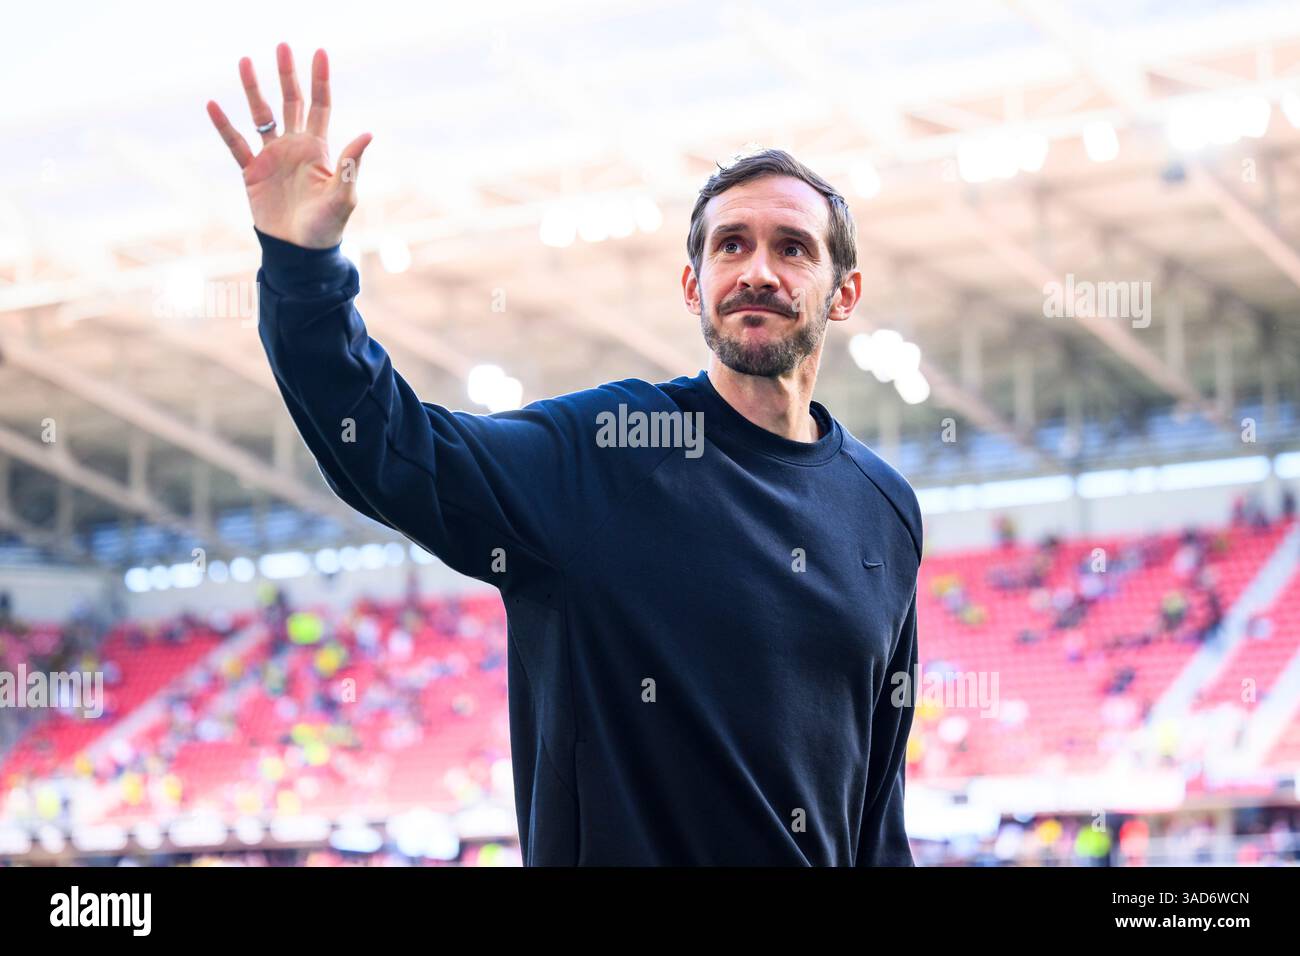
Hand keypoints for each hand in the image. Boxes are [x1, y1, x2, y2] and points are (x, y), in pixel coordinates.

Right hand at [206, 43, 371, 248]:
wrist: (300, 252)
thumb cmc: (327, 227)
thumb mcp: (344, 195)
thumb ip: (350, 164)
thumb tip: (367, 134)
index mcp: (319, 149)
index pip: (320, 105)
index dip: (320, 79)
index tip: (318, 52)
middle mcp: (295, 147)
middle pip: (290, 102)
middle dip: (287, 75)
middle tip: (282, 45)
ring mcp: (272, 157)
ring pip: (260, 115)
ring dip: (252, 89)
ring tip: (244, 60)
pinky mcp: (252, 172)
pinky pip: (235, 144)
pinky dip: (224, 126)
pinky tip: (213, 105)